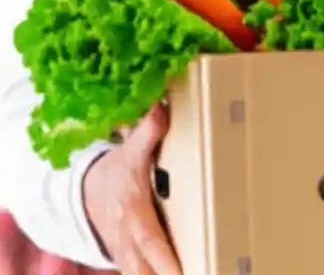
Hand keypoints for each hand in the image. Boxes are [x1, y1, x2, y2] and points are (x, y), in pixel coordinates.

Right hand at [83, 103, 181, 274]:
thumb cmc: (113, 173)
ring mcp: (126, 252)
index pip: (151, 242)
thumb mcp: (129, 152)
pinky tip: (178, 273)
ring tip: (193, 274)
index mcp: (134, 214)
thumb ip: (148, 132)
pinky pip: (140, 273)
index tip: (182, 271)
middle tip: (199, 274)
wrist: (81, 192)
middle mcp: (129, 238)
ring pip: (142, 274)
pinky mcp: (128, 258)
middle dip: (168, 274)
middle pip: (148, 267)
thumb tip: (160, 108)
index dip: (166, 259)